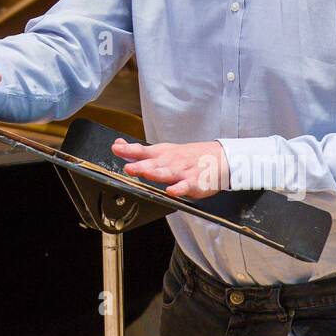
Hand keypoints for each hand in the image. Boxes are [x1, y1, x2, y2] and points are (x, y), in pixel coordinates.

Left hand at [111, 139, 228, 198]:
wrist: (219, 157)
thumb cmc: (187, 156)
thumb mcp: (163, 150)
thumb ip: (140, 151)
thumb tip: (118, 145)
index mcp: (161, 154)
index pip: (142, 150)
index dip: (128, 150)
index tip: (116, 147)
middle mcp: (170, 161)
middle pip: (153, 163)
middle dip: (140, 165)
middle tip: (128, 167)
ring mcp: (182, 172)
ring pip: (168, 173)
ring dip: (156, 173)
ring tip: (147, 174)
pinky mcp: (195, 183)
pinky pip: (185, 186)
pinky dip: (179, 189)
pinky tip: (172, 191)